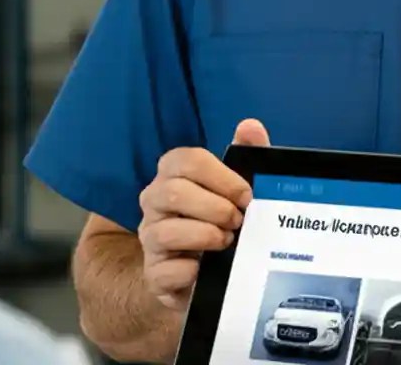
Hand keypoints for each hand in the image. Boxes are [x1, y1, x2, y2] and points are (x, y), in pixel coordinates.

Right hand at [138, 119, 270, 310]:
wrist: (211, 274)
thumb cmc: (223, 222)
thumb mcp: (238, 189)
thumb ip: (247, 155)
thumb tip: (251, 126)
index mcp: (173, 175)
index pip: (186, 160)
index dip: (221, 176)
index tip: (246, 195)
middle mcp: (153, 202)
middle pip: (173, 192)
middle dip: (215, 207)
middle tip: (239, 221)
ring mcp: (150, 239)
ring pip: (165, 231)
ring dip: (205, 236)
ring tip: (228, 242)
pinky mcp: (153, 275)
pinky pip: (164, 272)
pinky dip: (190, 271)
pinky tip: (207, 270)